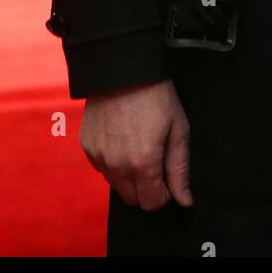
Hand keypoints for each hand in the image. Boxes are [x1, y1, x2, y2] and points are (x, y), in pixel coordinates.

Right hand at [79, 78, 192, 210]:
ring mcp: (98, 157)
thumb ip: (180, 170)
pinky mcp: (87, 147)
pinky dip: (113, 162)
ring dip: (128, 175)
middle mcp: (117, 166)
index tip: (167, 175)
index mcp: (143, 165)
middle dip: (147, 188)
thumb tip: (184, 201)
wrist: (124, 69)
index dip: (164, 193)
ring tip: (138, 145)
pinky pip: (102, 168)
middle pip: (133, 199)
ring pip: (116, 185)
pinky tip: (122, 139)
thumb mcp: (178, 129)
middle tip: (155, 160)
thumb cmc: (156, 97)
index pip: (152, 203)